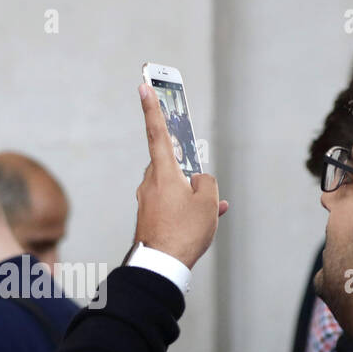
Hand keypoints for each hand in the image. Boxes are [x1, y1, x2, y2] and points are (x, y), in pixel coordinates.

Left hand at [132, 83, 227, 268]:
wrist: (161, 265)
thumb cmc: (184, 232)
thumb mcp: (207, 202)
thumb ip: (206, 183)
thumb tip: (198, 181)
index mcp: (163, 172)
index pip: (157, 131)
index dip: (152, 107)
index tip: (144, 85)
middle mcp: (150, 182)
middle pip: (171, 165)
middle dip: (188, 172)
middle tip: (202, 191)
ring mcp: (147, 200)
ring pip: (173, 188)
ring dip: (191, 195)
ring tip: (208, 213)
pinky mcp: (148, 216)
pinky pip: (171, 204)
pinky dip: (186, 208)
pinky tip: (204, 219)